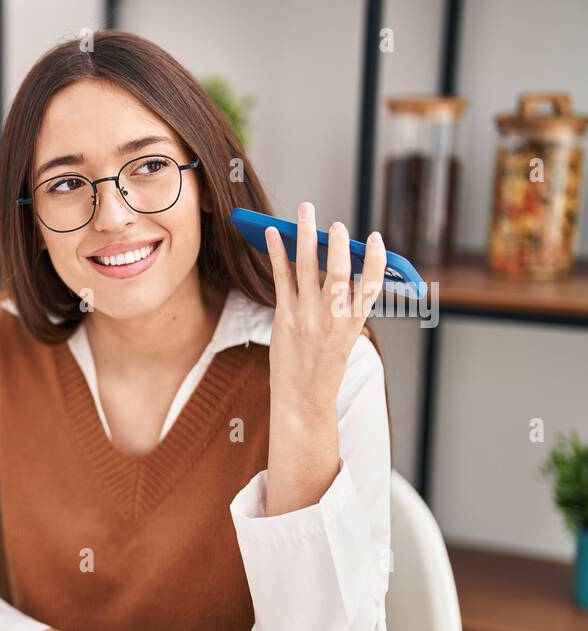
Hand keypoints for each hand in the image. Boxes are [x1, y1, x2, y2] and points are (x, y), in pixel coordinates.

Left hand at [260, 202, 385, 515]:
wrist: (303, 399)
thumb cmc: (323, 368)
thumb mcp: (345, 339)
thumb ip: (346, 307)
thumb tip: (340, 272)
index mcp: (355, 322)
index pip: (372, 284)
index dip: (376, 259)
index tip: (375, 238)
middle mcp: (333, 317)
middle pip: (338, 270)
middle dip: (337, 243)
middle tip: (337, 223)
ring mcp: (308, 317)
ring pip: (308, 267)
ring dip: (306, 236)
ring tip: (305, 211)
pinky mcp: (285, 318)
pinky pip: (281, 278)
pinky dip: (278, 253)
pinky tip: (274, 234)